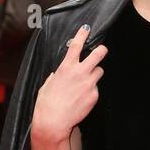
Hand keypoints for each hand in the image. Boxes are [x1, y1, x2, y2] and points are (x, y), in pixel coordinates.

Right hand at [31, 23, 107, 145]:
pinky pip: (96, 89)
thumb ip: (57, 75)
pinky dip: (91, 92)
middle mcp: (79, 72)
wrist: (54, 121)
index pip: (76, 45)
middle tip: (102, 49)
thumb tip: (60, 74)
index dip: (82, 34)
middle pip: (98, 54)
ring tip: (85, 83)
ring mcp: (88, 84)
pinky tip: (82, 99)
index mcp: (66, 67)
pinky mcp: (94, 95)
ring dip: (95, 74)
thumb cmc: (47, 103)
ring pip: (99, 72)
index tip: (87, 28)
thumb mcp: (49, 84)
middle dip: (102, 50)